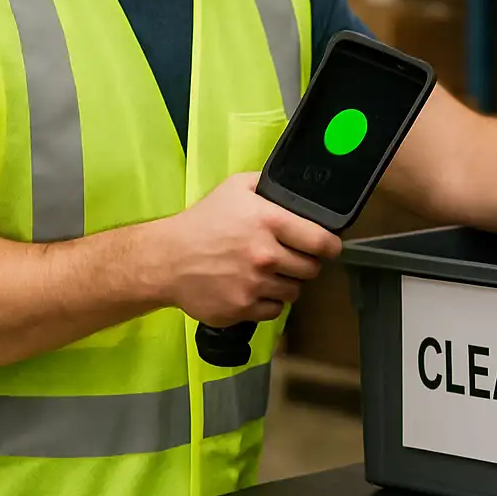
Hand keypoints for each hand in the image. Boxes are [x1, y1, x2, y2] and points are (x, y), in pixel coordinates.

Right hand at [147, 172, 342, 327]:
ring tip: (269, 273)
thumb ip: (270, 185)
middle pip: (311, 269)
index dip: (330, 245)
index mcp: (270, 222)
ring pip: (294, 291)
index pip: (322, 241)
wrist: (166, 259)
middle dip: (305, 263)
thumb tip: (299, 187)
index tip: (329, 247)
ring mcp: (254, 285)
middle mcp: (266, 255)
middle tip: (290, 257)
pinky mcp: (243, 308)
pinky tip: (255, 288)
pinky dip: (269, 302)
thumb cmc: (203, 221)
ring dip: (287, 283)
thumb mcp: (236, 188)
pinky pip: (275, 309)